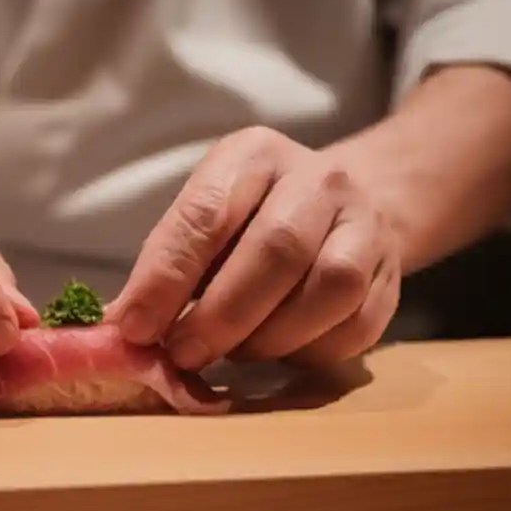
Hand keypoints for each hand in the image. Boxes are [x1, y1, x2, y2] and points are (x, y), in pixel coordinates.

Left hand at [106, 127, 402, 368]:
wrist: (355, 201)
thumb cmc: (255, 218)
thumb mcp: (207, 218)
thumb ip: (164, 268)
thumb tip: (117, 335)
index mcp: (253, 155)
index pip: (206, 214)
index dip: (165, 278)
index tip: (134, 328)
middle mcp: (319, 179)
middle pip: (276, 250)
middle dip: (220, 315)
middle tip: (183, 354)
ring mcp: (365, 223)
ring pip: (329, 288)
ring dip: (271, 337)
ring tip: (234, 353)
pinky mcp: (393, 272)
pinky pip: (357, 325)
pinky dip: (310, 352)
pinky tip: (280, 352)